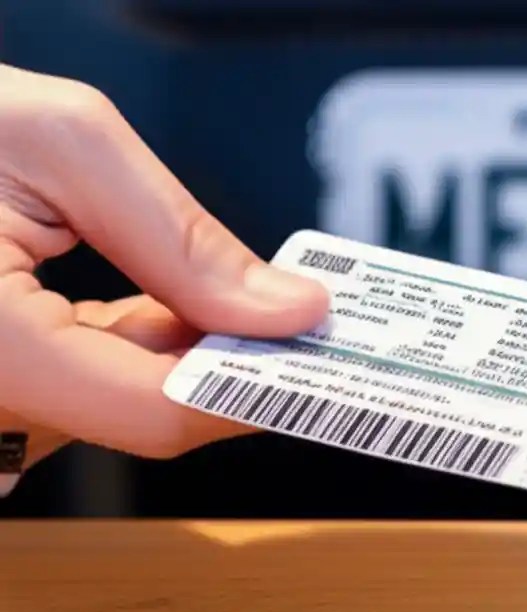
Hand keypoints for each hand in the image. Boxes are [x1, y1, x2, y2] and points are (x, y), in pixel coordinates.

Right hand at [0, 65, 327, 469]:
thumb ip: (180, 237)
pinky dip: (136, 352)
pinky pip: (82, 388)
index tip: (327, 354)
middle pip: (145, 415)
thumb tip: (287, 308)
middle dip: (232, 364)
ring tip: (235, 298)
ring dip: (186, 355)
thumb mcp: (62, 143)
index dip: (259, 385)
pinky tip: (169, 305)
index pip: (159, 411)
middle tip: (299, 316)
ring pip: (117, 407)